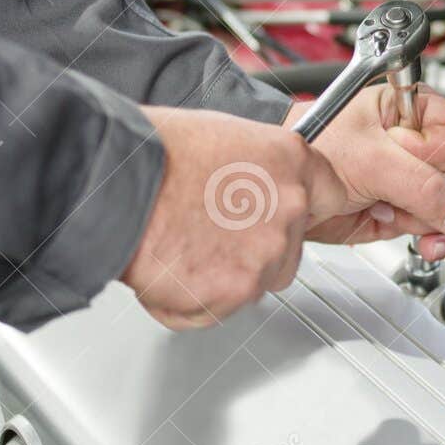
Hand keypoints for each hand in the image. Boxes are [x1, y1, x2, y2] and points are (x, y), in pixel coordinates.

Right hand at [123, 106, 346, 329]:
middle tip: (208, 231)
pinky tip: (168, 267)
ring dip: (222, 276)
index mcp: (292, 161)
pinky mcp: (233, 292)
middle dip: (254, 249)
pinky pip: (217, 309)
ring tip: (181, 245)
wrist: (117, 184)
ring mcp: (264, 254)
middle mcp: (289, 208)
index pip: (328, 195)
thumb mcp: (224, 135)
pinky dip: (191, 300)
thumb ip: (258, 166)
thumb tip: (257, 183)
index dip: (297, 209)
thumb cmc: (154, 152)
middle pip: (289, 250)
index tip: (279, 213)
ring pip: (255, 283)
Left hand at [290, 87, 444, 261]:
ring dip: (431, 219)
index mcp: (414, 111)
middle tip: (400, 191)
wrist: (285, 188)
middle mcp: (419, 144)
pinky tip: (422, 240)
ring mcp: (414, 180)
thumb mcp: (370, 160)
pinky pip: (441, 229)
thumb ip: (420, 184)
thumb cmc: (314, 148)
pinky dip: (435, 239)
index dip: (440, 156)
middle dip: (437, 194)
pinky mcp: (406, 211)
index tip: (408, 160)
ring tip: (393, 212)